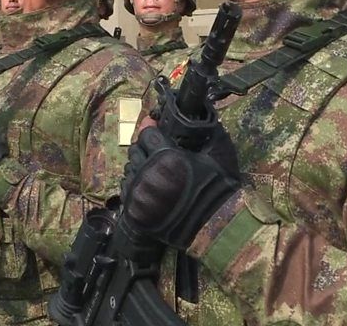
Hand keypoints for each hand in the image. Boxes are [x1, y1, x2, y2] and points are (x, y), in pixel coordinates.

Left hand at [121, 126, 239, 249]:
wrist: (216, 228)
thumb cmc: (219, 188)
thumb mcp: (219, 152)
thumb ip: (207, 130)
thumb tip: (198, 117)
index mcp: (166, 156)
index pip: (146, 134)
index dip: (152, 130)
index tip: (156, 129)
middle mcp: (148, 174)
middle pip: (134, 150)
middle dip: (145, 148)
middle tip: (157, 152)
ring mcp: (140, 195)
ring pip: (129, 170)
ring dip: (139, 167)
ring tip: (154, 171)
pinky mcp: (136, 213)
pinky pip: (126, 191)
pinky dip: (135, 186)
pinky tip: (149, 188)